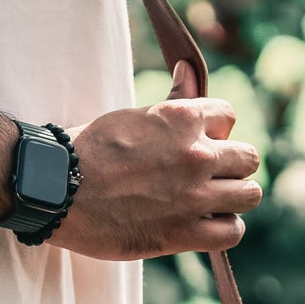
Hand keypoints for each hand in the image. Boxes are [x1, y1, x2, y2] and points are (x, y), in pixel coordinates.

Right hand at [49, 61, 261, 259]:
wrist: (54, 189)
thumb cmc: (86, 149)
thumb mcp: (132, 115)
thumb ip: (172, 100)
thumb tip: (188, 70)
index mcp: (181, 118)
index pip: (229, 117)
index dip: (216, 132)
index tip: (199, 144)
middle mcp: (196, 155)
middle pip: (249, 158)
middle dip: (230, 166)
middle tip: (207, 177)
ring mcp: (194, 196)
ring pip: (249, 194)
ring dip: (233, 198)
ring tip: (211, 203)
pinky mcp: (183, 233)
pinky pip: (232, 231)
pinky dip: (223, 229)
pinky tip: (205, 226)